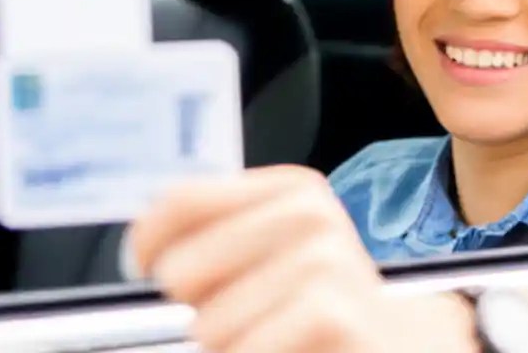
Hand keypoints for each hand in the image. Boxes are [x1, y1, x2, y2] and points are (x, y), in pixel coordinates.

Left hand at [125, 165, 473, 352]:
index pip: (181, 201)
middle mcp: (316, 217)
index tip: (144, 265)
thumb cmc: (311, 307)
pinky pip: (245, 351)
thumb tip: (143, 247)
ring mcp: (331, 265)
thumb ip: (211, 234)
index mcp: (295, 190)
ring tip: (272, 338)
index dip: (146, 242)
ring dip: (228, 345)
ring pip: (208, 324)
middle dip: (196, 307)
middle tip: (242, 314)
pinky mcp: (335, 316)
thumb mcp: (266, 253)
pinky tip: (286, 351)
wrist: (385, 346)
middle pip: (182, 269)